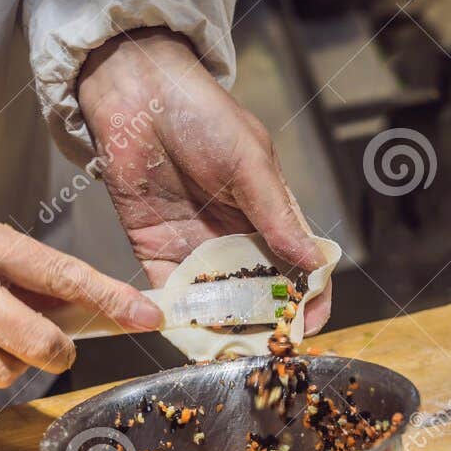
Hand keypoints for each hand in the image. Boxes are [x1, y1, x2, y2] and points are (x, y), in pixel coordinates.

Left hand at [77, 28, 331, 331]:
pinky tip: (187, 339)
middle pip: (259, 295)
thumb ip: (277, 215)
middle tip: (265, 355)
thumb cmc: (202, 114)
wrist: (136, 94)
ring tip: (228, 357)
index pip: (301, 266)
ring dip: (223, 330)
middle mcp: (236, 237)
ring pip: (217, 302)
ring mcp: (196, 248)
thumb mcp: (250, 162)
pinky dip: (179, 319)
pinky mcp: (156, 251)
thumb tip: (314, 262)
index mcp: (270, 213)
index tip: (307, 328)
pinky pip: (171, 295)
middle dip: (265, 326)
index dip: (309, 299)